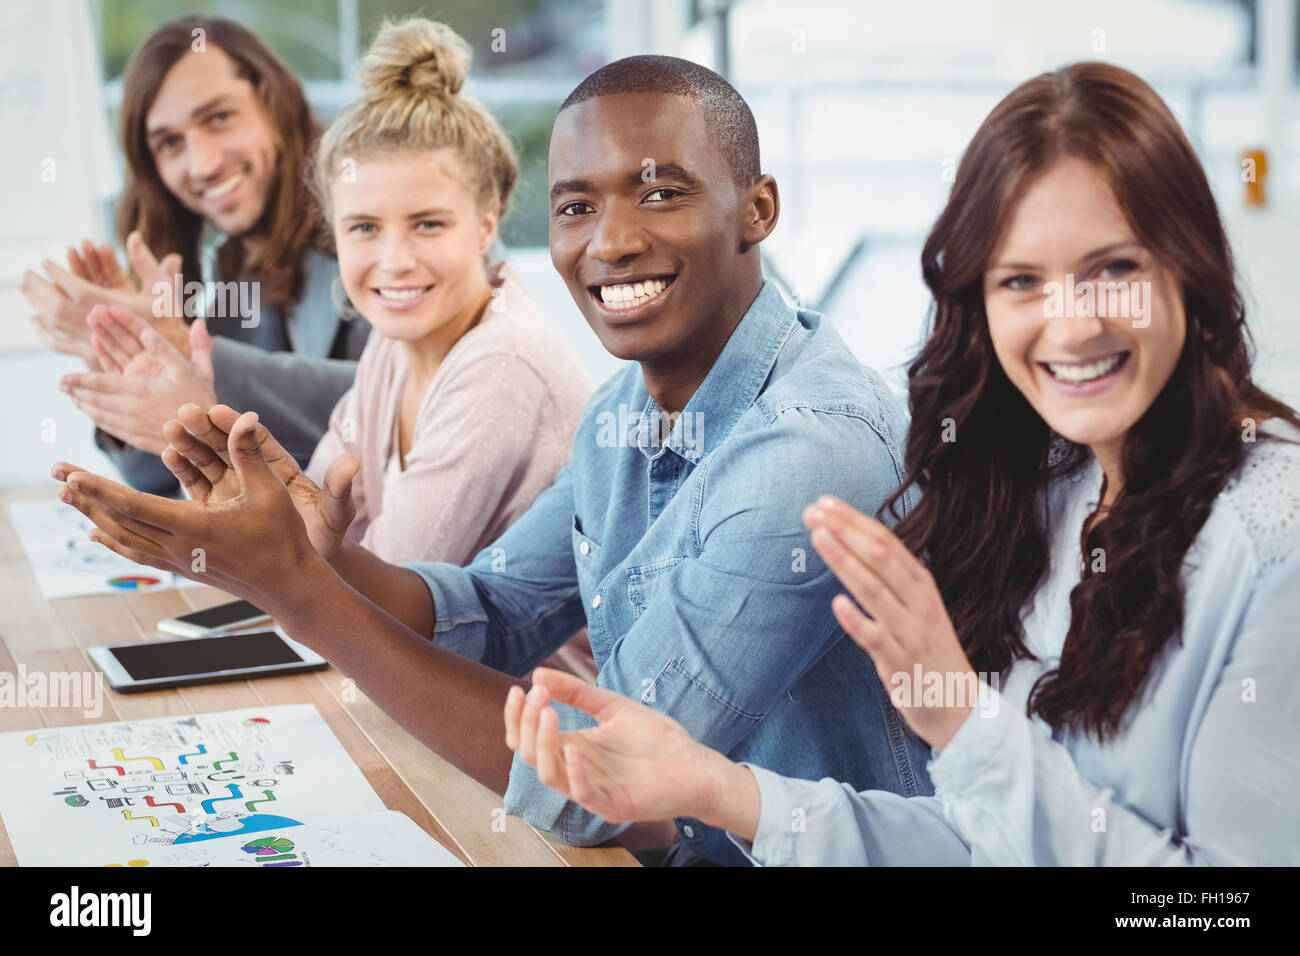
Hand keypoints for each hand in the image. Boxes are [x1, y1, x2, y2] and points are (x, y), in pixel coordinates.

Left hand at [22, 232, 185, 365]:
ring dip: (39, 304)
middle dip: (41, 288)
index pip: (79, 288)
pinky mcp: (89, 353)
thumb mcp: (163, 286)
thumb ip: (145, 262)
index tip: (45, 262)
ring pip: (57, 323)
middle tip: (26, 274)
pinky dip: (44, 333)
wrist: (171, 352)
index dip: (60, 274)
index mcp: (119, 308)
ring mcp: (94, 341)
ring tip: (27, 289)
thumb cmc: (168, 317)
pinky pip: (60, 344)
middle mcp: (103, 326)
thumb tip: (133, 236)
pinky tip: (35, 321)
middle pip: (60, 306)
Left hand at [50, 411, 320, 611]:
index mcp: (194, 527)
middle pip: (119, 521)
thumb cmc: (283, 538)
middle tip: (57, 476)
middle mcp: (178, 547)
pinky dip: (113, 540)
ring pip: (123, 538)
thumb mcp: (269, 491)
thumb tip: (246, 416)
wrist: (288, 585)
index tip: (73, 474)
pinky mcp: (184, 566)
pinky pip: (138, 551)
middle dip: (86, 497)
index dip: (101, 489)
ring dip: (93, 516)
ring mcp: (178, 560)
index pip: (134, 506)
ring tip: (68, 499)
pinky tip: (98, 533)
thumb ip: (250, 454)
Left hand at [60, 307, 217, 454]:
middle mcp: (133, 407)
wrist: (207, 440)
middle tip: (61, 383)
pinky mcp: (135, 438)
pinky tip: (89, 411)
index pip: (103, 380)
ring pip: (99, 412)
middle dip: (77, 388)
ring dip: (82, 403)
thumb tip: (198, 322)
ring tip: (71, 395)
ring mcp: (132, 424)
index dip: (82, 378)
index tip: (64, 376)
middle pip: (96, 396)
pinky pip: (108, 426)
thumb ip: (196, 347)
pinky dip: (96, 417)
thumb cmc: (203, 404)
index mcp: (143, 389)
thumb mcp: (200, 373)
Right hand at [163, 402, 358, 560]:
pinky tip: (169, 457)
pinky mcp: (220, 509)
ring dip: (191, 446)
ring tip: (171, 430)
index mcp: (283, 470)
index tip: (218, 411)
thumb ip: (339, 489)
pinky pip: (199, 486)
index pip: (258, 441)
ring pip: (210, 462)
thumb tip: (353, 461)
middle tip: (186, 412)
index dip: (238, 426)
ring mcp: (236, 491)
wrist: (308, 568)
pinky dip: (185, 472)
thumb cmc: (325, 538)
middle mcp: (256, 475)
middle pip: (229, 446)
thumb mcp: (335, 514)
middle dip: (207, 429)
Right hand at [504, 668, 756, 834]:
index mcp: (572, 748)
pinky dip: (575, 773)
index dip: (518, 717)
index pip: (528, 739)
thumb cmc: (655, 739)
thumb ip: (577, 691)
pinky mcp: (612, 805)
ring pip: (549, 775)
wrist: (694, 764)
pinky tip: (575, 748)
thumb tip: (537, 673)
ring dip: (543, 745)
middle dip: (527, 724)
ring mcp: (592, 790)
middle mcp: (575, 771)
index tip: (519, 689)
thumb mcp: (612, 706)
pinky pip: (583, 794)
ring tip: (549, 714)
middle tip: (539, 696)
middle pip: (531, 755)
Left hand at [803, 495, 977, 750]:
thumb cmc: (928, 648)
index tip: (825, 504)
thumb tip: (852, 543)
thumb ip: (890, 578)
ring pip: (874, 591)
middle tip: (813, 513)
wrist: (958, 705)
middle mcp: (919, 603)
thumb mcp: (918, 605)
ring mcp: (910, 632)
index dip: (854, 521)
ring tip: (819, 539)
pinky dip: (856, 620)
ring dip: (845, 562)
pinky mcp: (899, 663)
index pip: (886, 542)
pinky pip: (875, 638)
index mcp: (922, 583)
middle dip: (845, 532)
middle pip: (880, 558)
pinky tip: (837, 604)